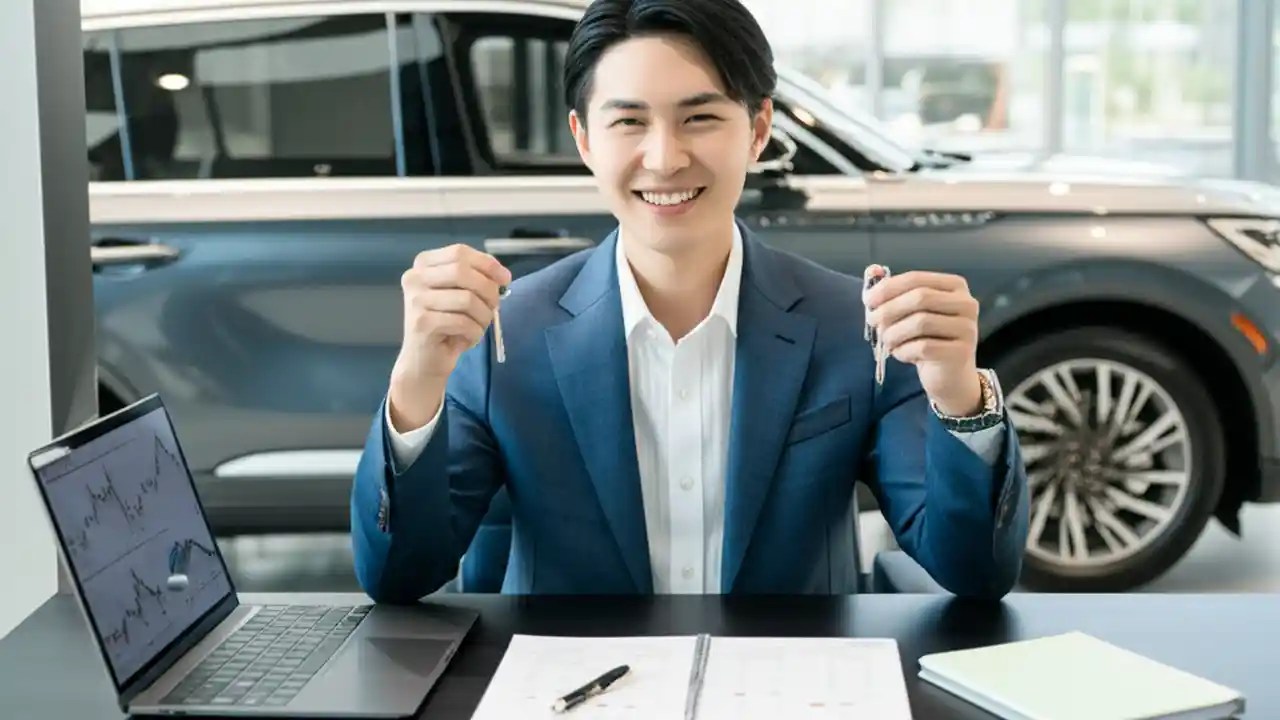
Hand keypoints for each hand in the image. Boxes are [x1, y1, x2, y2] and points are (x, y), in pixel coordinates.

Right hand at [389, 244, 510, 428]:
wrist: (424, 362)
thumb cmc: (447, 326)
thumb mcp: (463, 296)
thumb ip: (477, 279)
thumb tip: (503, 276)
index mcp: (424, 264)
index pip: (460, 252)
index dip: (487, 264)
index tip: (505, 279)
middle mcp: (415, 278)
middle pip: (462, 271)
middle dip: (487, 290)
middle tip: (494, 307)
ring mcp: (415, 300)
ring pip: (466, 298)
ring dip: (483, 315)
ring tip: (479, 326)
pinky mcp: (421, 323)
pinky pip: (462, 322)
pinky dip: (474, 332)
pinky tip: (469, 338)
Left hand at [864, 270, 982, 415]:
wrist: (949, 375)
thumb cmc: (927, 338)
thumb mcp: (912, 313)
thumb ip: (894, 293)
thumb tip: (873, 271)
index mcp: (954, 286)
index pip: (916, 278)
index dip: (888, 288)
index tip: (867, 300)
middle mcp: (966, 303)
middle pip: (920, 298)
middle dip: (889, 309)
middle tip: (872, 321)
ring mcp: (967, 328)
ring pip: (921, 322)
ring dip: (894, 332)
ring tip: (887, 341)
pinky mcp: (961, 352)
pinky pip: (923, 347)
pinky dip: (904, 351)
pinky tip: (900, 354)